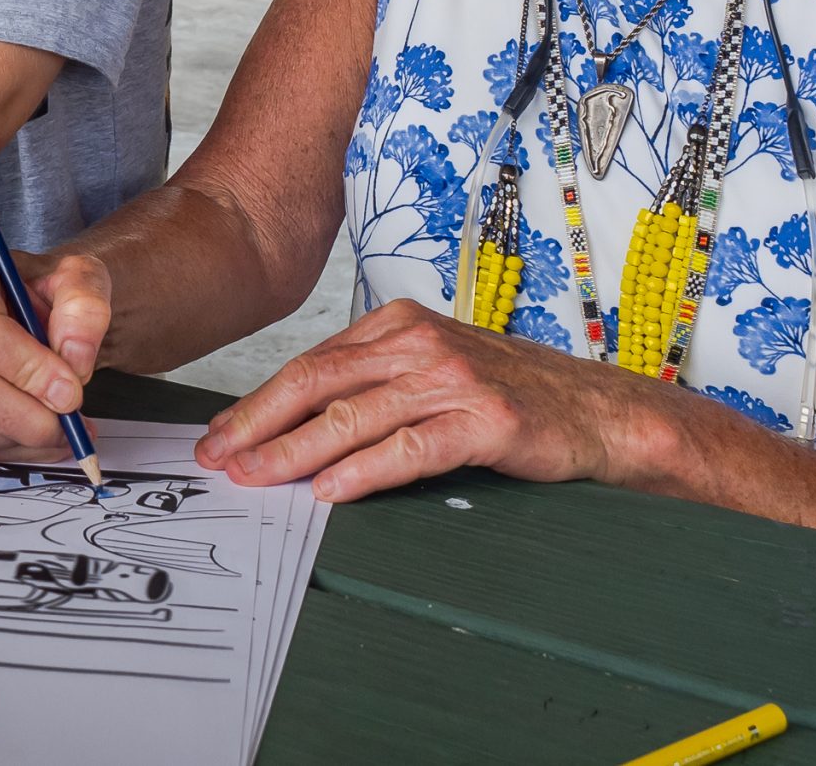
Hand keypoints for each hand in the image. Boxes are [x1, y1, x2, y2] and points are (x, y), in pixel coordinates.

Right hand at [0, 240, 108, 458]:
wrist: (34, 302)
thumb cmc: (49, 289)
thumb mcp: (82, 277)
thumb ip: (84, 307)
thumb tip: (74, 359)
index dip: (28, 370)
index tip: (69, 389)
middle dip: (30, 416)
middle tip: (72, 417)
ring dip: (24, 437)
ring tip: (63, 426)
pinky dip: (10, 445)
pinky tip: (37, 430)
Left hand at [194, 299, 662, 502]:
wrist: (597, 411)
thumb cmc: (509, 394)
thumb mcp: (432, 370)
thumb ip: (372, 385)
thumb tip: (298, 423)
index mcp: (399, 324)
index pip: (312, 363)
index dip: (260, 401)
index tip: (221, 434)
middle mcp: (420, 343)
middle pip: (320, 381)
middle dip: (259, 422)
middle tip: (218, 456)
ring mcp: (453, 379)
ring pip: (355, 415)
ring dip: (296, 451)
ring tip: (258, 477)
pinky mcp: (484, 419)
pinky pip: (409, 448)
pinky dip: (364, 471)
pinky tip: (330, 490)